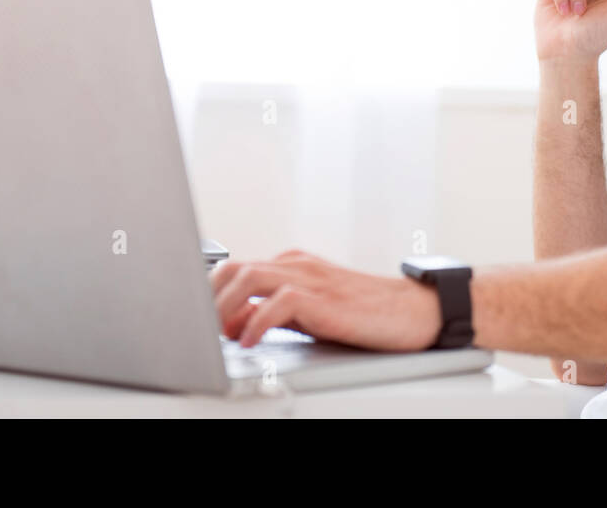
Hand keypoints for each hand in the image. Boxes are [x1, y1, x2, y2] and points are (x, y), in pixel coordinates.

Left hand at [211, 249, 442, 349]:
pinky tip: (250, 342)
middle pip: (234, 267)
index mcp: (291, 265)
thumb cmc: (364, 314)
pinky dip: (257, 321)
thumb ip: (268, 314)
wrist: (412, 311)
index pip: (236, 269)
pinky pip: (279, 302)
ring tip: (214, 334)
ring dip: (224, 306)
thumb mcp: (308, 313)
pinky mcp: (324, 297)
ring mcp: (310, 278)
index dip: (209, 294)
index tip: (193, 318)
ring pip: (250, 277)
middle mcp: (296, 266)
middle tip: (196, 328)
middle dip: (207, 297)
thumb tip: (228, 326)